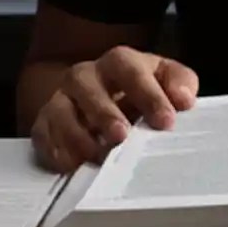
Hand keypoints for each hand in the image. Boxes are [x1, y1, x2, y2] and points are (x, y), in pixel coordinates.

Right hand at [31, 45, 198, 172]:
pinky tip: (71, 164)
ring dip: (78, 135)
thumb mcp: (165, 78)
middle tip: (121, 136)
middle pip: (89, 88)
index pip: (132, 71)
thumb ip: (180, 83)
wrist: (98, 91)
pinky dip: (56, 150)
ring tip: (98, 156)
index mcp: (119, 62)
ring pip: (61, 111)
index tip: (166, 120)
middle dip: (105, 113)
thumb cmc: (139, 88)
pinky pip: (43, 134)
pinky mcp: (45, 122)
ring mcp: (62, 99)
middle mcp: (86, 76)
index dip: (149, 95)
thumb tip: (184, 99)